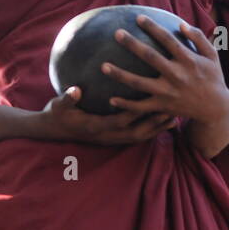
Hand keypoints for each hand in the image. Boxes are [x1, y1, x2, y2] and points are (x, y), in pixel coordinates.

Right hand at [32, 87, 176, 145]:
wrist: (53, 130)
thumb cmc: (57, 114)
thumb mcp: (59, 105)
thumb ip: (68, 98)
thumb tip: (75, 90)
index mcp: (97, 127)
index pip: (120, 121)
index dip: (136, 113)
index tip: (151, 101)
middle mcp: (108, 136)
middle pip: (137, 132)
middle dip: (154, 123)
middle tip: (172, 111)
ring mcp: (112, 139)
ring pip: (140, 137)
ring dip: (157, 128)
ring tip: (175, 117)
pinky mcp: (115, 138)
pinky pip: (137, 136)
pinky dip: (151, 130)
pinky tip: (163, 120)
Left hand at [100, 14, 228, 125]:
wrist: (215, 109)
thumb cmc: (213, 78)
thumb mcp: (213, 55)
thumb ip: (199, 37)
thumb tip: (181, 25)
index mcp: (188, 60)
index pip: (167, 40)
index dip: (152, 28)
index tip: (138, 18)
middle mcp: (176, 75)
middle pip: (150, 57)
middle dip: (132, 44)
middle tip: (116, 33)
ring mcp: (168, 92)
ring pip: (139, 83)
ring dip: (120, 75)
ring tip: (103, 66)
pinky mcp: (163, 107)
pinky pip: (141, 107)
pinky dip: (126, 104)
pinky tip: (110, 99)